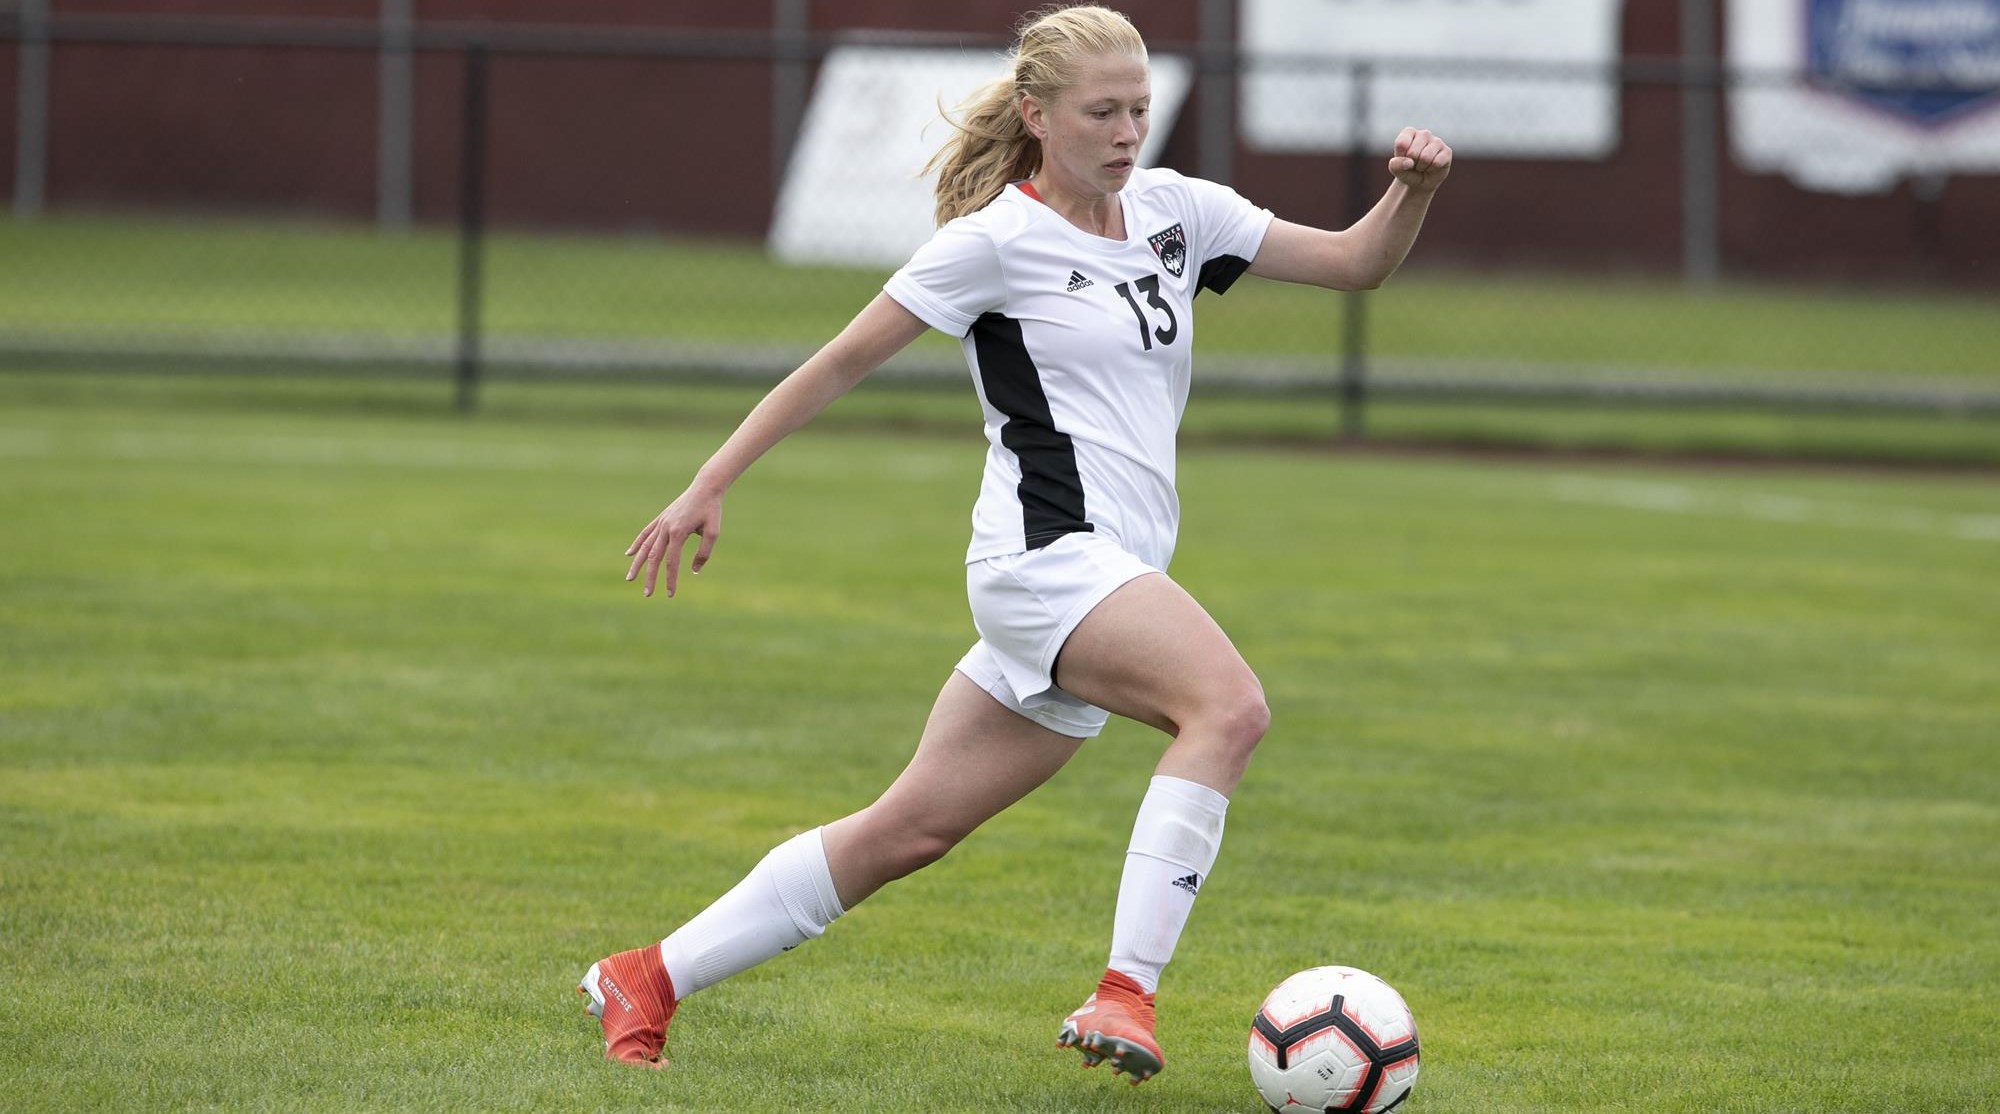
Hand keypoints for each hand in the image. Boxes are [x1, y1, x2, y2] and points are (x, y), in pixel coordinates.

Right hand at [625, 484, 722, 598]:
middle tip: (647, 594)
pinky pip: (645, 533)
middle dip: (650, 577)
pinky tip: (629, 554)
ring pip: (645, 546)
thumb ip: (704, 553)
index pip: (671, 562)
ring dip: (637, 564)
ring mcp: (661, 522)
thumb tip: (694, 571)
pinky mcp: (661, 518)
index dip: (670, 579)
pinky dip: (637, 544)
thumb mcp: (713, 532)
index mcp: (678, 532)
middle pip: (654, 557)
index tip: (670, 594)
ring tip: (629, 578)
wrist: (705, 487)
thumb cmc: (711, 510)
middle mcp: (665, 528)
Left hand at [1388, 127, 1451, 192]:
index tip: (1403, 159)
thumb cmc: (1406, 170)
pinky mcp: (1447, 151)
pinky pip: (1437, 162)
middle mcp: (1424, 133)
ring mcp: (1437, 141)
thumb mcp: (1396, 169)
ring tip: (1422, 166)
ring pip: (1426, 157)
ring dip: (1421, 167)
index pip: (1401, 144)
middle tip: (1414, 164)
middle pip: (1413, 152)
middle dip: (1412, 164)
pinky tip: (1431, 167)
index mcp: (1409, 132)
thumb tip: (1409, 162)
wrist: (1420, 181)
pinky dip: (1432, 170)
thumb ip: (1395, 164)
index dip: (1401, 157)